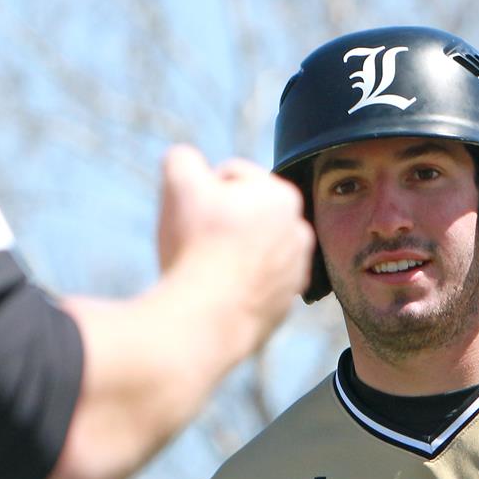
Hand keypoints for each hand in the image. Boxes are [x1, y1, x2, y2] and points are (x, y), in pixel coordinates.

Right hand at [155, 145, 314, 345]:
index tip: (193, 215)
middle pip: (243, 213)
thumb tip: (186, 161)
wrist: (207, 320)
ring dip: (227, 252)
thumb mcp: (179, 182)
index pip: (230, 176)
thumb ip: (183, 158)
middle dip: (219, 220)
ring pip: (247, 248)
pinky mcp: (283, 306)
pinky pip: (250, 283)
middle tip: (197, 241)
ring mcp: (294, 273)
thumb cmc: (196, 246)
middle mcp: (299, 233)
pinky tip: (216, 293)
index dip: (200, 191)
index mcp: (284, 197)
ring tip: (206, 269)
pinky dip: (234, 284)